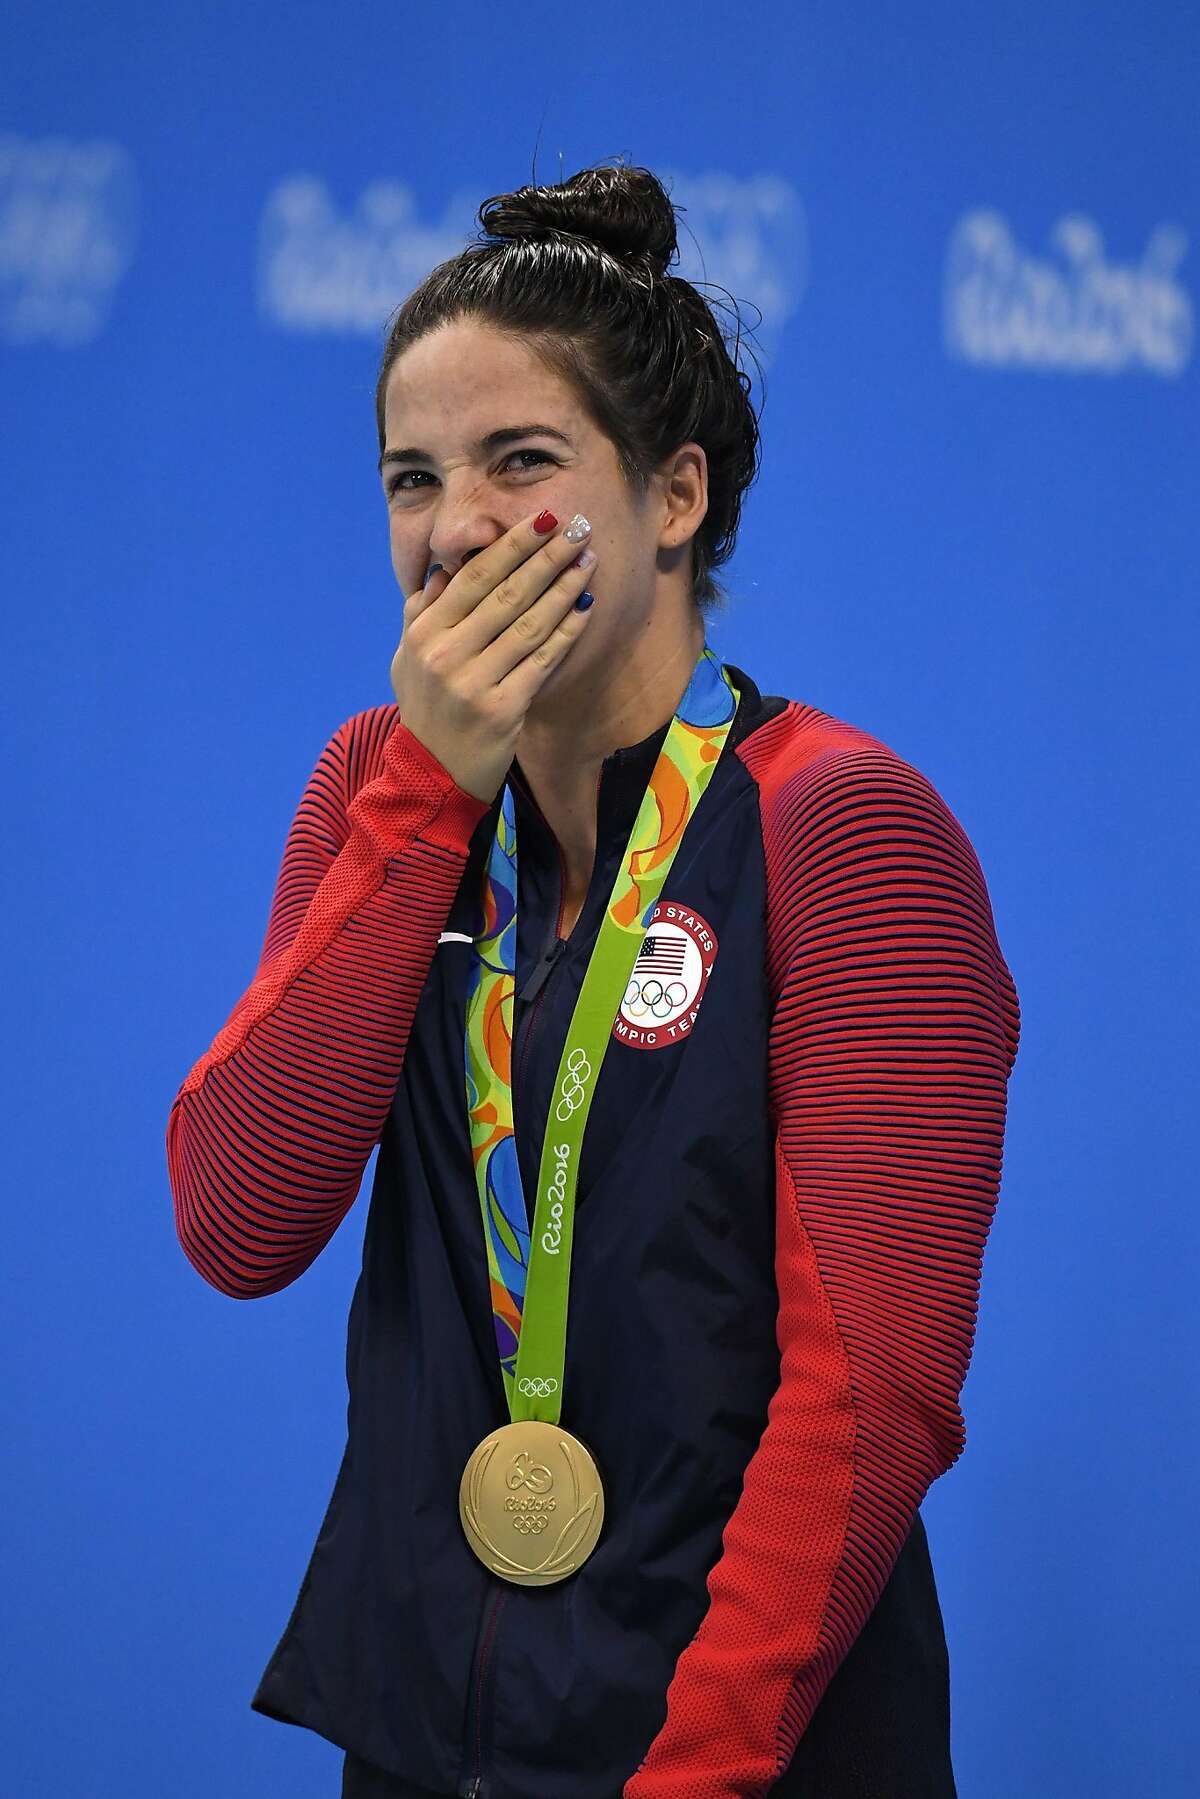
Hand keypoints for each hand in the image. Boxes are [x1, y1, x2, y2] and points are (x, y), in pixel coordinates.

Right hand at [390, 509, 597, 802]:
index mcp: (423, 635)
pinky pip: (541, 662)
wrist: (432, 776)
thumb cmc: (426, 710)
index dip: (511, 545)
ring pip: (528, 624)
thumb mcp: (409, 660)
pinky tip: (585, 610)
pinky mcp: (501, 711)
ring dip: (564, 588)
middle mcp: (444, 655)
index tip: (542, 519)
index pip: (472, 577)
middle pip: (506, 594)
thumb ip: (422, 613)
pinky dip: (566, 633)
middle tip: (578, 528)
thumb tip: (446, 570)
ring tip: (588, 562)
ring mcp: (472, 684)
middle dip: (546, 556)